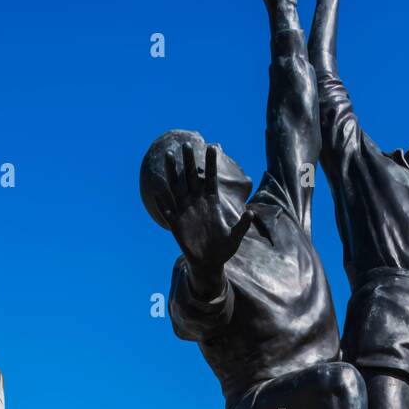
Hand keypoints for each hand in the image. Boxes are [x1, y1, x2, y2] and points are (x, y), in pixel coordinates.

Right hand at [158, 143, 252, 277]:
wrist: (209, 263)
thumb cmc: (223, 250)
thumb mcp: (235, 238)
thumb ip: (242, 225)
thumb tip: (251, 213)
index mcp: (212, 203)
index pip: (211, 179)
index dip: (211, 164)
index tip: (212, 147)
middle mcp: (197, 203)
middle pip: (192, 178)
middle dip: (189, 161)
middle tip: (187, 144)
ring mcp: (185, 212)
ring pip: (177, 187)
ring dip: (172, 172)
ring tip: (169, 155)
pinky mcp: (176, 224)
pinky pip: (167, 211)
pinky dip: (162, 202)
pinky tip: (157, 191)